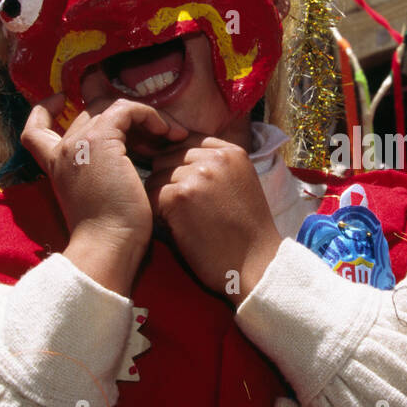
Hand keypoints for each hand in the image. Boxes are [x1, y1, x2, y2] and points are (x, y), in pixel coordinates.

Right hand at [21, 91, 176, 294]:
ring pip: (109, 105)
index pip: (36, 129)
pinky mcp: (100, 140)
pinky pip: (127, 108)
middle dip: (124, 114)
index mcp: (55, 167)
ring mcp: (78, 143)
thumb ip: (106, 175)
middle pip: (89, 111)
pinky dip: (151, 115)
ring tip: (170, 133)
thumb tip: (133, 161)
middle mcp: (61, 151)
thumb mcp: (103, 198)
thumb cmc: (113, 234)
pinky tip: (169, 133)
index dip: (44, 110)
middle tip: (157, 131)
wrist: (107, 246)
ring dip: (144, 114)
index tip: (60, 100)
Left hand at [145, 136, 282, 303]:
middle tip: (181, 209)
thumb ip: (213, 167)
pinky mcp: (180, 196)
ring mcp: (198, 174)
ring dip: (160, 198)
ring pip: (155, 176)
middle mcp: (215, 157)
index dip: (178, 163)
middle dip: (167, 181)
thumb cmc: (245, 234)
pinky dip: (157, 214)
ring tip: (180, 220)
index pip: (187, 142)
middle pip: (167, 157)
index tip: (181, 185)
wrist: (256, 265)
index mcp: (232, 152)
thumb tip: (172, 157)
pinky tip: (175, 229)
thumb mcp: (239, 185)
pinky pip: (150, 196)